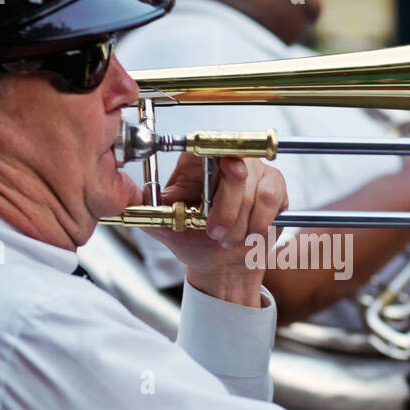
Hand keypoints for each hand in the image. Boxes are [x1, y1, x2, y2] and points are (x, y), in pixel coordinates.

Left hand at [141, 152, 286, 305]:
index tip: (229, 172)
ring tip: (229, 240)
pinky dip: (260, 222)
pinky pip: (273, 198)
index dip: (223, 155)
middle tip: (216, 234)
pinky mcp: (275, 187)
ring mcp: (255, 171)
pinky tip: (249, 235)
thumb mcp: (167, 228)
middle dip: (228, 209)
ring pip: (257, 188)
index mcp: (196, 162)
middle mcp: (227, 160)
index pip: (212, 145)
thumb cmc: (195, 241)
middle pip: (237, 169)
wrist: (222, 264)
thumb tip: (134, 199)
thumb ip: (152, 212)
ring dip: (243, 222)